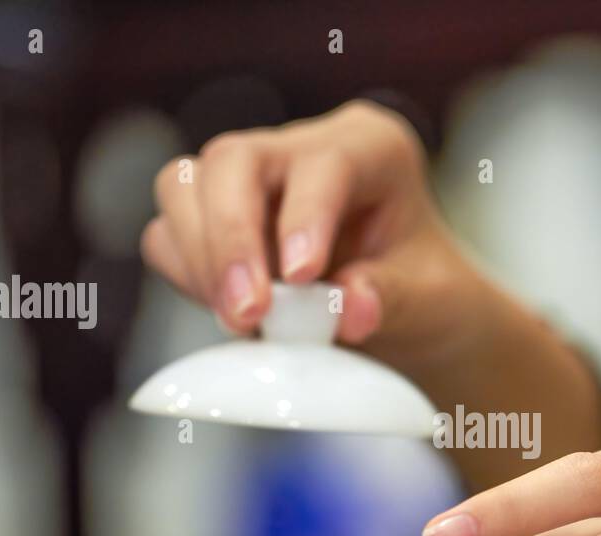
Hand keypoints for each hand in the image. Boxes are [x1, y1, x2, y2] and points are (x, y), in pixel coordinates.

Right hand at [141, 100, 482, 371]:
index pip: (323, 163)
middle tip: (248, 315)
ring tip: (245, 322)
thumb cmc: (424, 292)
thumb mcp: (432, 301)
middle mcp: (302, 150)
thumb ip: (393, 299)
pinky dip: (188, 278)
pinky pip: (168, 236)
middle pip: (231, 160)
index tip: (301, 277)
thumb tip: (351, 307)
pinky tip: (233, 314)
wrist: (405, 315)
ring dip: (201, 261)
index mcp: (371, 148)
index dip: (305, 217)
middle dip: (230, 240)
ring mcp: (250, 181)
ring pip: (183, 187)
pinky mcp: (212, 219)